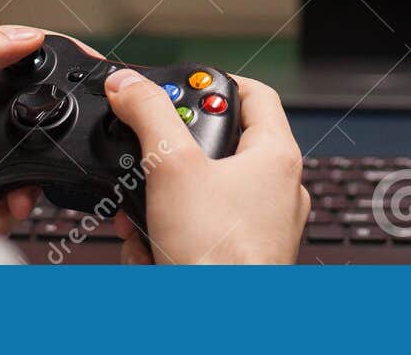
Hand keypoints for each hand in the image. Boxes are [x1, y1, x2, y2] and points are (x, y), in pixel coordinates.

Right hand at [103, 70, 307, 263]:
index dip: (217, 82)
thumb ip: (149, 115)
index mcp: (277, 156)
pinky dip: (171, 235)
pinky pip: (201, 232)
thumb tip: (130, 84)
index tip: (184, 86)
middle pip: (220, 147)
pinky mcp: (241, 258)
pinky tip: (149, 248)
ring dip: (162, 201)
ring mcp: (262, 227)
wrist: (222, 327)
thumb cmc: (220, 258)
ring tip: (140, 214)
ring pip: (203, 195)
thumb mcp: (172, 168)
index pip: (256, 94)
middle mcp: (279, 190)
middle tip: (147, 158)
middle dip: (171, 157)